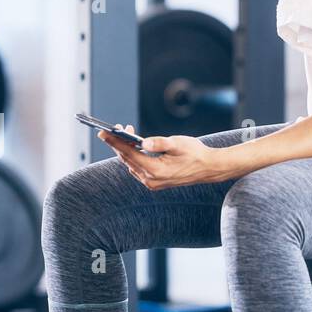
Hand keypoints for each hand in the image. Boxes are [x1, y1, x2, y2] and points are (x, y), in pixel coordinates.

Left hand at [97, 125, 223, 189]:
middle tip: (116, 128)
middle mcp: (151, 180)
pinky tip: (134, 146)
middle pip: (127, 159)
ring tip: (127, 133)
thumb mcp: (178, 143)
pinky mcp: (154, 182)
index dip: (114, 142)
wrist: (208, 168)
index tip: (103, 132)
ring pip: (131, 164)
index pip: (128, 154)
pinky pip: (137, 168)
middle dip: (119, 143)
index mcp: (155, 170)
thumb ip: (159, 143)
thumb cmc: (195, 154)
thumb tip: (143, 142)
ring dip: (126, 149)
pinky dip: (134, 156)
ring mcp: (152, 183)